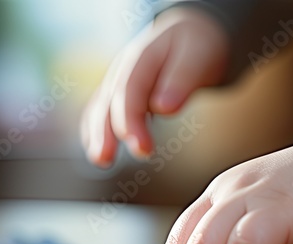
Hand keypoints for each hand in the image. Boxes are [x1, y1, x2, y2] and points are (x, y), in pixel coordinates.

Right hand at [80, 7, 228, 166]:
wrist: (188, 34)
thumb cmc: (196, 47)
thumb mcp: (199, 55)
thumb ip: (182, 79)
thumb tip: (163, 108)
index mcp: (143, 55)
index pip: (130, 90)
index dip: (131, 120)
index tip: (142, 148)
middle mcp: (124, 67)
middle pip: (109, 100)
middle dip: (109, 131)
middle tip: (110, 159)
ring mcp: (117, 78)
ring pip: (99, 107)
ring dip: (96, 134)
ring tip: (101, 160)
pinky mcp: (116, 91)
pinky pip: (99, 110)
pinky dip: (94, 130)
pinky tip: (97, 151)